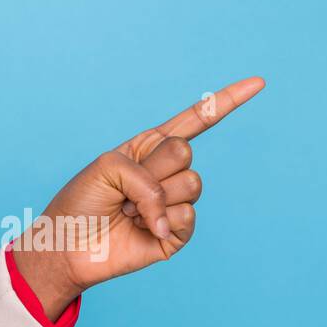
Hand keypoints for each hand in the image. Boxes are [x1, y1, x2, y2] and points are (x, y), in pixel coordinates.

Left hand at [11, 77, 265, 318]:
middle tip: (125, 187)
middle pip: (185, 152)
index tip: (258, 83)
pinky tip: (140, 229)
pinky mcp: (178, 232)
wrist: (68, 244)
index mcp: (150, 146)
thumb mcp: (107, 166)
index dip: (225, 101)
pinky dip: (158, 221)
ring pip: (190, 184)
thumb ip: (146, 176)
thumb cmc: (82, 200)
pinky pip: (187, 216)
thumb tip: (175, 212)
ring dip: (151, 199)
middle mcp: (167, 172)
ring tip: (128, 210)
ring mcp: (175, 202)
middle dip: (152, 168)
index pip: (194, 120)